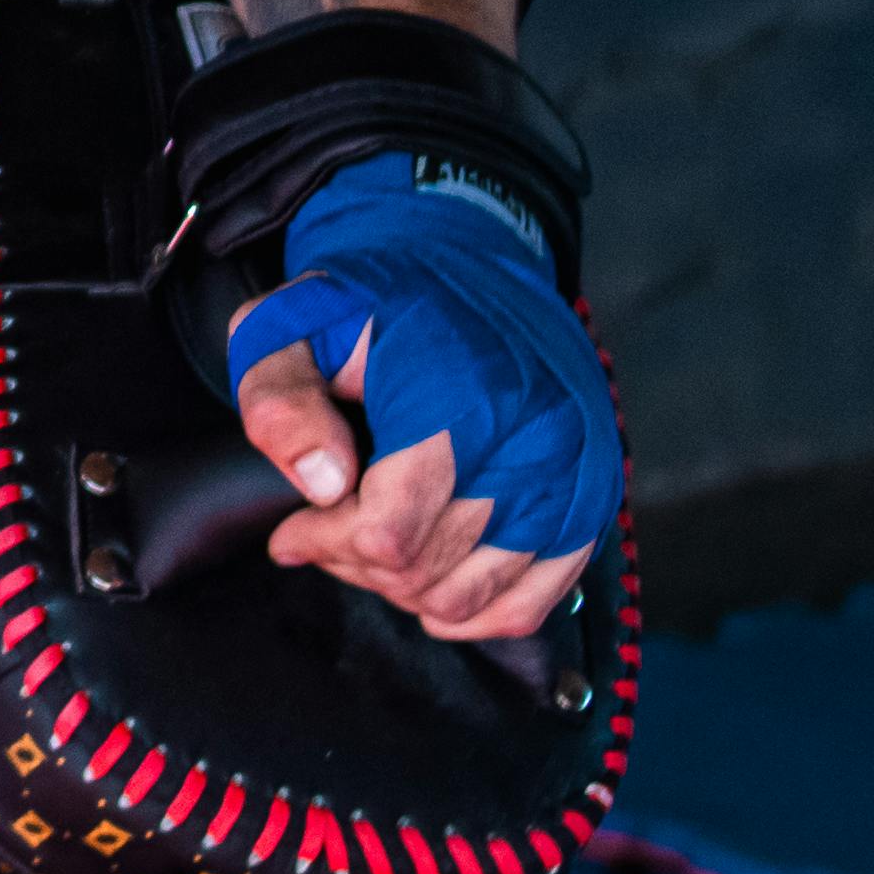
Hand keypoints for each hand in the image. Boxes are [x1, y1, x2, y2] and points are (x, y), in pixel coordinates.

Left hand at [226, 161, 612, 643]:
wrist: (465, 263)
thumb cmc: (369, 303)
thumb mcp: (291, 325)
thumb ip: (281, 400)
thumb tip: (322, 485)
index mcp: (456, 391)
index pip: (390, 530)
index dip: (326, 543)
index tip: (292, 528)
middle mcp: (530, 436)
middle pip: (429, 569)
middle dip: (357, 564)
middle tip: (324, 531)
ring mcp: (571, 472)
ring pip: (475, 594)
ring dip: (409, 588)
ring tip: (372, 543)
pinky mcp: (591, 497)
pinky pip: (535, 598)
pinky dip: (477, 611)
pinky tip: (433, 585)